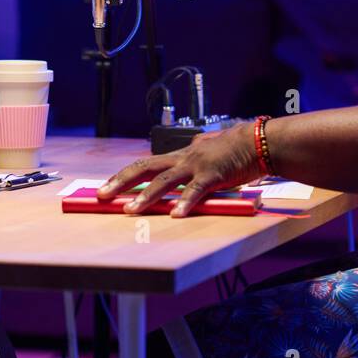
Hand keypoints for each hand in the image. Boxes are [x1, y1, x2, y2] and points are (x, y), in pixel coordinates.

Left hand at [96, 123, 260, 217]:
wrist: (255, 142)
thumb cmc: (232, 152)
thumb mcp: (205, 156)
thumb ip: (190, 165)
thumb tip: (180, 175)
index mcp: (178, 156)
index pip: (144, 165)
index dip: (123, 176)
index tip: (107, 188)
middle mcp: (182, 159)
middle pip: (144, 168)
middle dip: (121, 182)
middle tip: (102, 195)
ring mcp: (196, 166)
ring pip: (165, 181)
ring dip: (146, 197)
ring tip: (130, 210)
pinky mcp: (212, 174)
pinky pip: (196, 190)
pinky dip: (185, 203)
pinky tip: (176, 215)